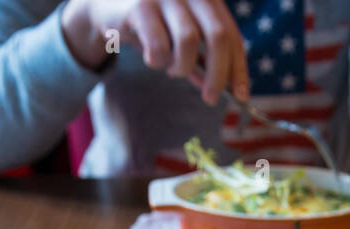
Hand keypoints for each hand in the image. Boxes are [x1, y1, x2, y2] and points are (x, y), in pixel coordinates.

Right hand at [61, 0, 248, 104]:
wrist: (108, 8)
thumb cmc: (153, 26)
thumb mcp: (183, 40)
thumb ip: (204, 59)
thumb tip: (228, 89)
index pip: (231, 34)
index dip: (238, 67)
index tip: (241, 96)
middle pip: (218, 36)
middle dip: (218, 74)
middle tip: (211, 99)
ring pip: (188, 42)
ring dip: (181, 67)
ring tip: (171, 68)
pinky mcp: (141, 5)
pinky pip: (159, 47)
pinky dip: (157, 61)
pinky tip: (151, 58)